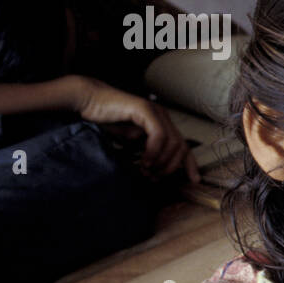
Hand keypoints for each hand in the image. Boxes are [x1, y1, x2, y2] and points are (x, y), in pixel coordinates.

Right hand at [69, 76, 199, 181]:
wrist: (88, 102)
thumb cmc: (107, 121)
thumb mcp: (130, 142)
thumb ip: (145, 152)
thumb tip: (154, 171)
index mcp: (162, 124)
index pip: (183, 146)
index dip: (190, 164)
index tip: (194, 180)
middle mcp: (163, 117)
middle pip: (181, 147)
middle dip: (170, 167)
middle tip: (154, 178)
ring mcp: (155, 112)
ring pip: (172, 142)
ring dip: (161, 161)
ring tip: (147, 170)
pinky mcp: (145, 109)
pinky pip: (158, 134)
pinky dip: (154, 150)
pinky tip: (145, 160)